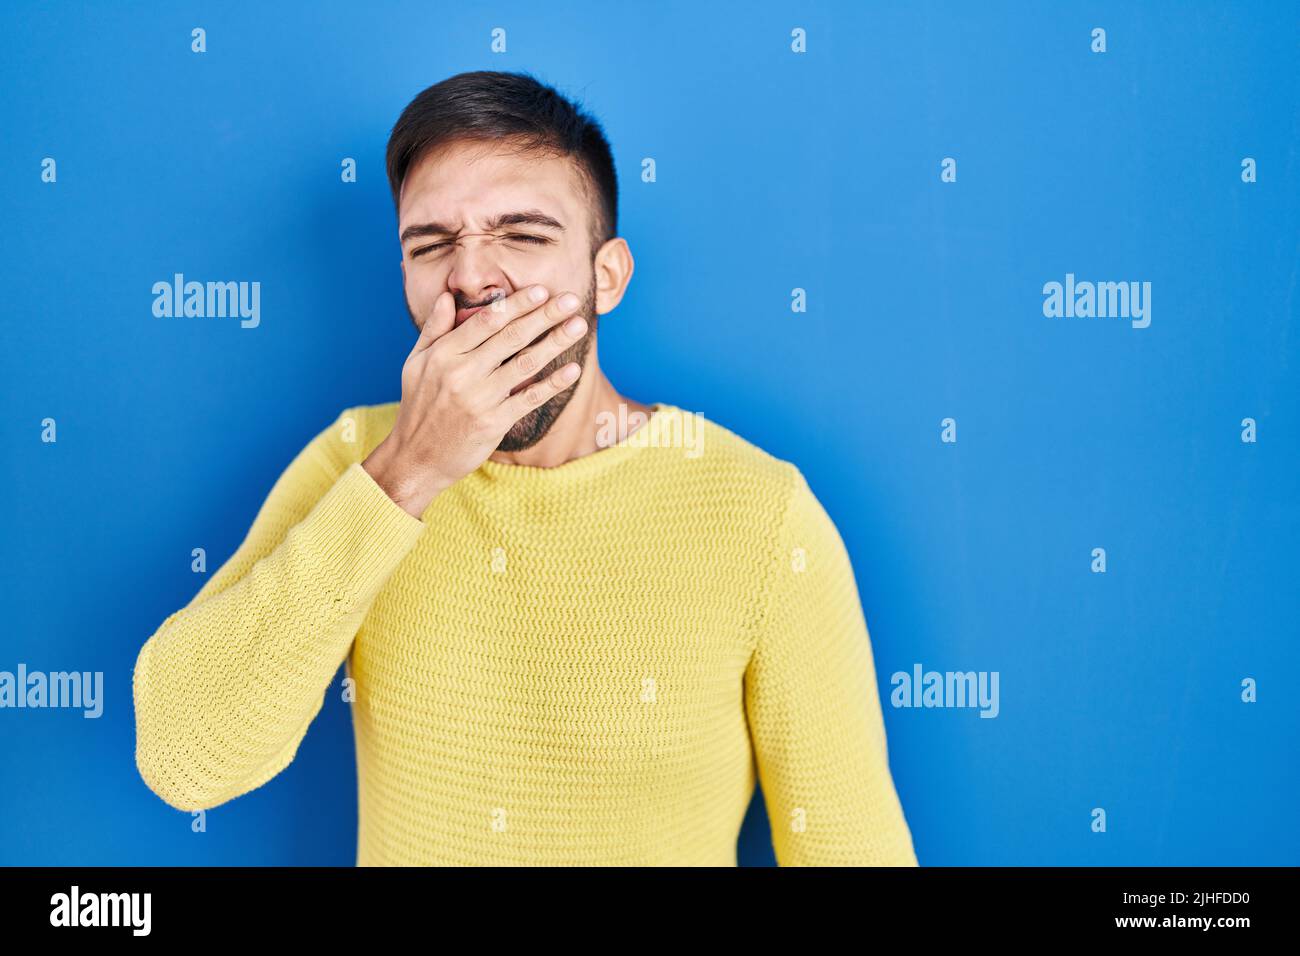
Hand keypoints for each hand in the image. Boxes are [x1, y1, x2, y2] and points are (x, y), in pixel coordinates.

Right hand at [362, 285, 587, 516]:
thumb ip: (434, 328)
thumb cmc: (419, 406)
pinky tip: (573, 370)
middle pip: (510, 337)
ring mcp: (479, 399)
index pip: (486, 321)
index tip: (540, 290)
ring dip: (555, 342)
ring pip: (524, 364)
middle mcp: (462, 373)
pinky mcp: (493, 423)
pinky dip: (553, 384)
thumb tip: (446, 296)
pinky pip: (529, 398)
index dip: (516, 304)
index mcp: (444, 354)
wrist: (417, 458)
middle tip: (570, 299)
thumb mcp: (416, 363)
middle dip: (544, 315)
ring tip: (579, 326)